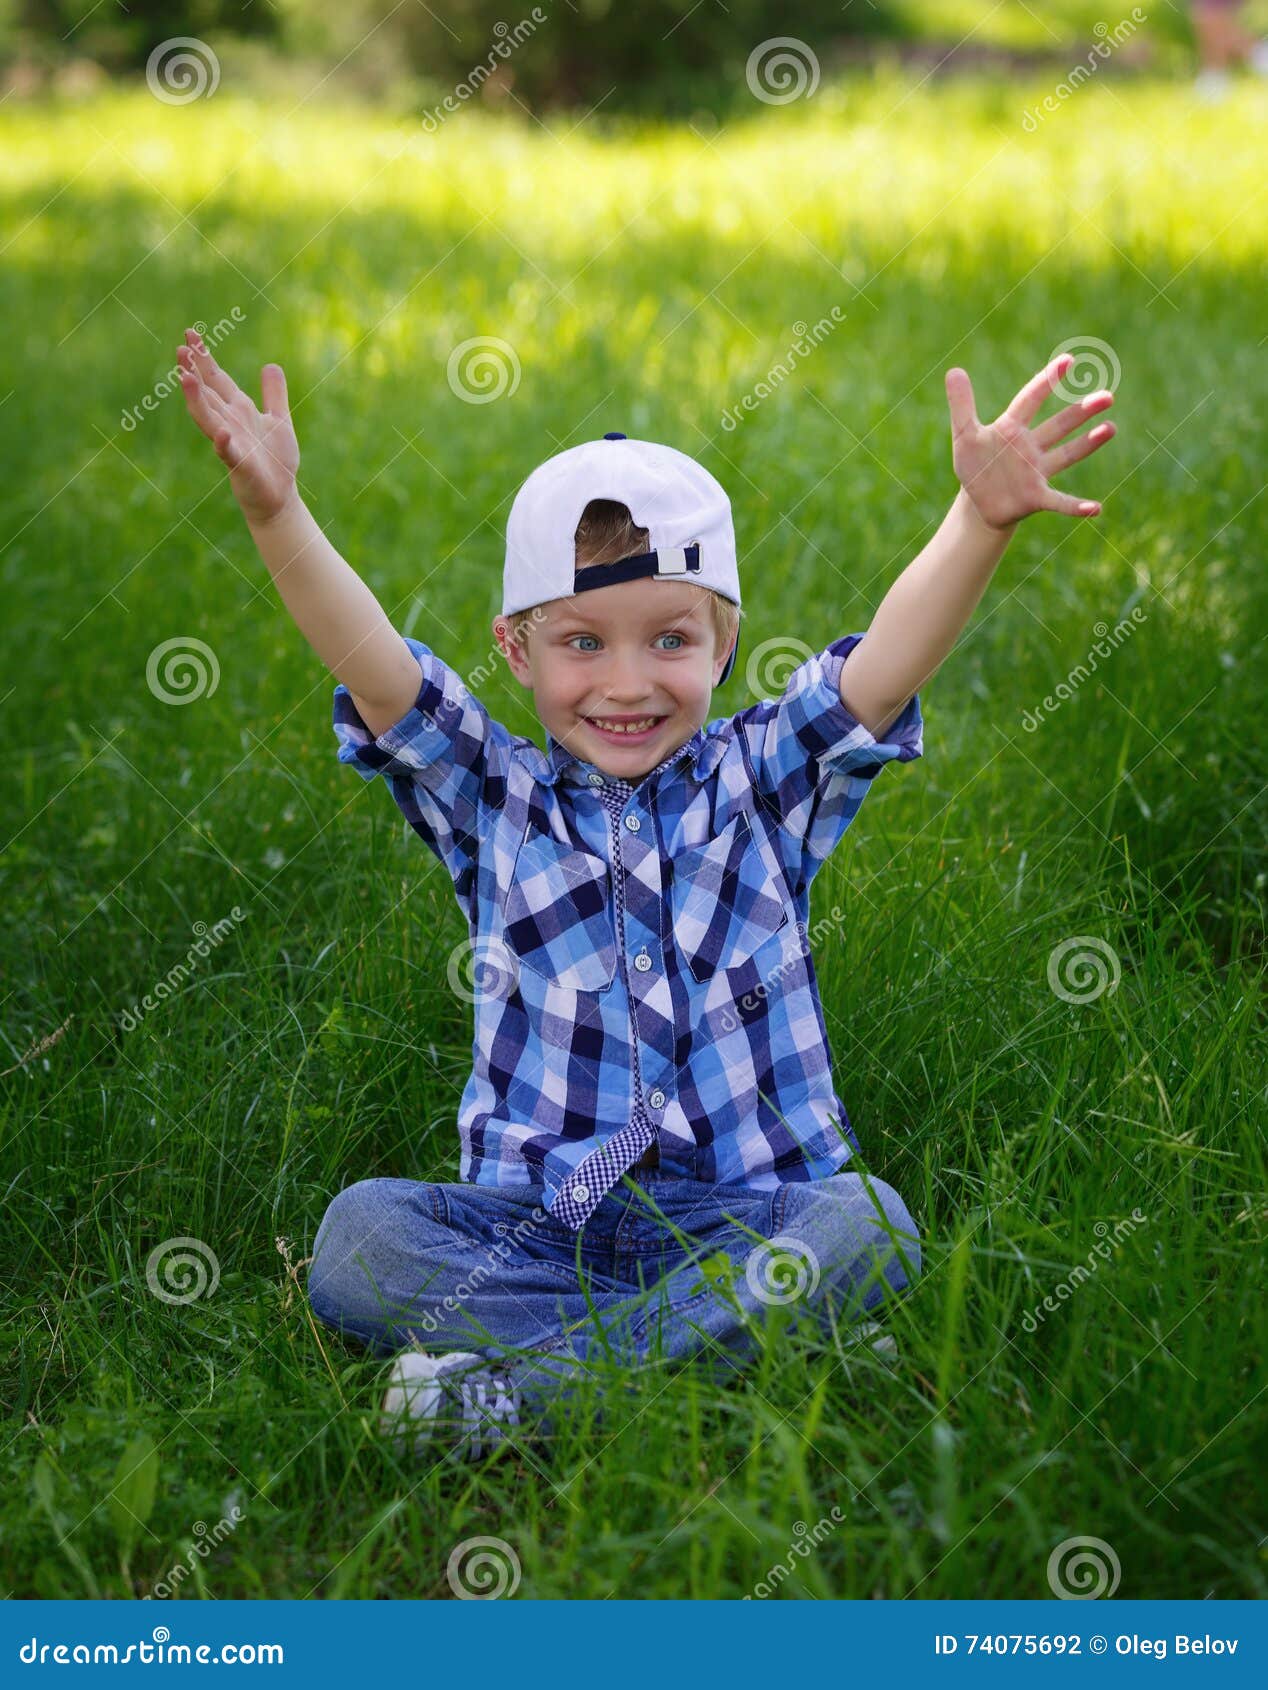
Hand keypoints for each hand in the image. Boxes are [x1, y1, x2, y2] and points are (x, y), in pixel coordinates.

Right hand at [176, 328, 299, 525]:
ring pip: (209, 419)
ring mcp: (232, 444)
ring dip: (196, 400)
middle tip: (180, 348)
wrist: (280, 498)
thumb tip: (271, 365)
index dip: (204, 358)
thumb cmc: (277, 461)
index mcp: (238, 410)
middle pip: (207, 393)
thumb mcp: (280, 419)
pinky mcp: (240, 465)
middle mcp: (229, 423)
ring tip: (186, 378)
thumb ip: (274, 394)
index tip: (190, 334)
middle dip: (193, 372)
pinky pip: (229, 453)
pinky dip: (224, 444)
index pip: (217, 379)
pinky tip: (222, 434)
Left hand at [945, 352, 1115, 530]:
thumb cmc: (975, 466)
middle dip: (1082, 411)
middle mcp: (1030, 447)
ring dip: (1088, 443)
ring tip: (1111, 428)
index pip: (1031, 400)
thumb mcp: (964, 436)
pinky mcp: (1036, 497)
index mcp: (1012, 428)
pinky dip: (1076, 506)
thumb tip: (954, 371)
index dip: (1046, 381)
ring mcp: (1036, 472)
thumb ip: (961, 404)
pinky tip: (1096, 509)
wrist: (979, 503)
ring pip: (1066, 454)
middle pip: (1059, 425)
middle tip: (1107, 396)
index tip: (1067, 360)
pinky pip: (1060, 502)